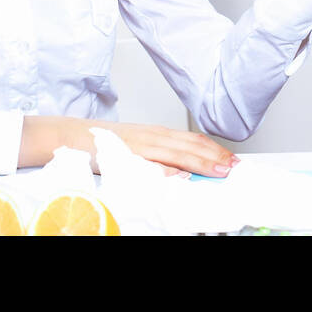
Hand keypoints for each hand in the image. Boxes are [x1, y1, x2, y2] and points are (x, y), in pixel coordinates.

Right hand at [94, 122, 237, 177]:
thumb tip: (184, 173)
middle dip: (216, 157)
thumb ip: (161, 158)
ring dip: (201, 162)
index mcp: (159, 135)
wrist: (76, 136)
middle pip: (192, 145)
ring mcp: (142, 145)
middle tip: (235, 167)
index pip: (194, 140)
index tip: (233, 160)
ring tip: (220, 171)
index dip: (216, 150)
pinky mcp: (128, 154)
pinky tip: (181, 176)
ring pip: (178, 153)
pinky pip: (151, 164)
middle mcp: (154, 136)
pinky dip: (168, 170)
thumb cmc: (107, 144)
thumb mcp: (140, 148)